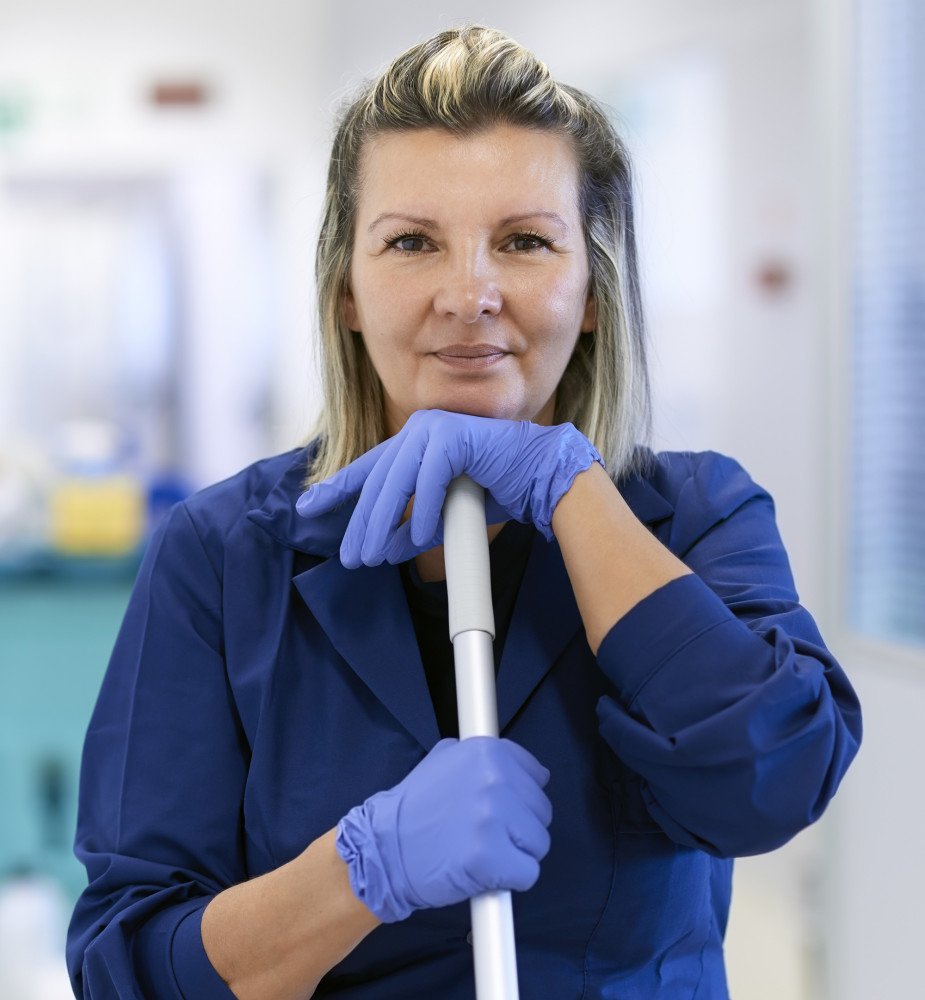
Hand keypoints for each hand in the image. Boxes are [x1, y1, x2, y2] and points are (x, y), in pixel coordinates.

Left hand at [296, 409, 602, 566]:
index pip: (369, 470)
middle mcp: (420, 431)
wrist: (541, 478)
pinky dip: (423, 511)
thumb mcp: (445, 514)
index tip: (308, 508)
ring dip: (383, 524)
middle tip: (351, 557)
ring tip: (373, 555)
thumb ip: (414, 526)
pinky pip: (428, 479)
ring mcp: (436, 429)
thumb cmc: (499, 491)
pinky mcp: (454, 437)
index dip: (336, 490)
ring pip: (395, 481)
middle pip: (378, 481)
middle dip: (362, 523)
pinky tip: (419, 538)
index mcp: (416, 444)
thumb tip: (384, 548)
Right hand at [335, 737, 552, 921]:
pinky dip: (511, 879)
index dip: (520, 797)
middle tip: (484, 833)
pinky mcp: (491, 858)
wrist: (384, 848)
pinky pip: (528, 873)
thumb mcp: (443, 760)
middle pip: (541, 812)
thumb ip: (483, 759)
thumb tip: (527, 768)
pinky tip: (484, 871)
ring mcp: (493, 818)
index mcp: (488, 752)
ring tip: (481, 850)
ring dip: (516, 853)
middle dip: (518, 827)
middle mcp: (494, 779)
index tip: (501, 808)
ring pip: (538, 843)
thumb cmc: (414, 809)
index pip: (536, 775)